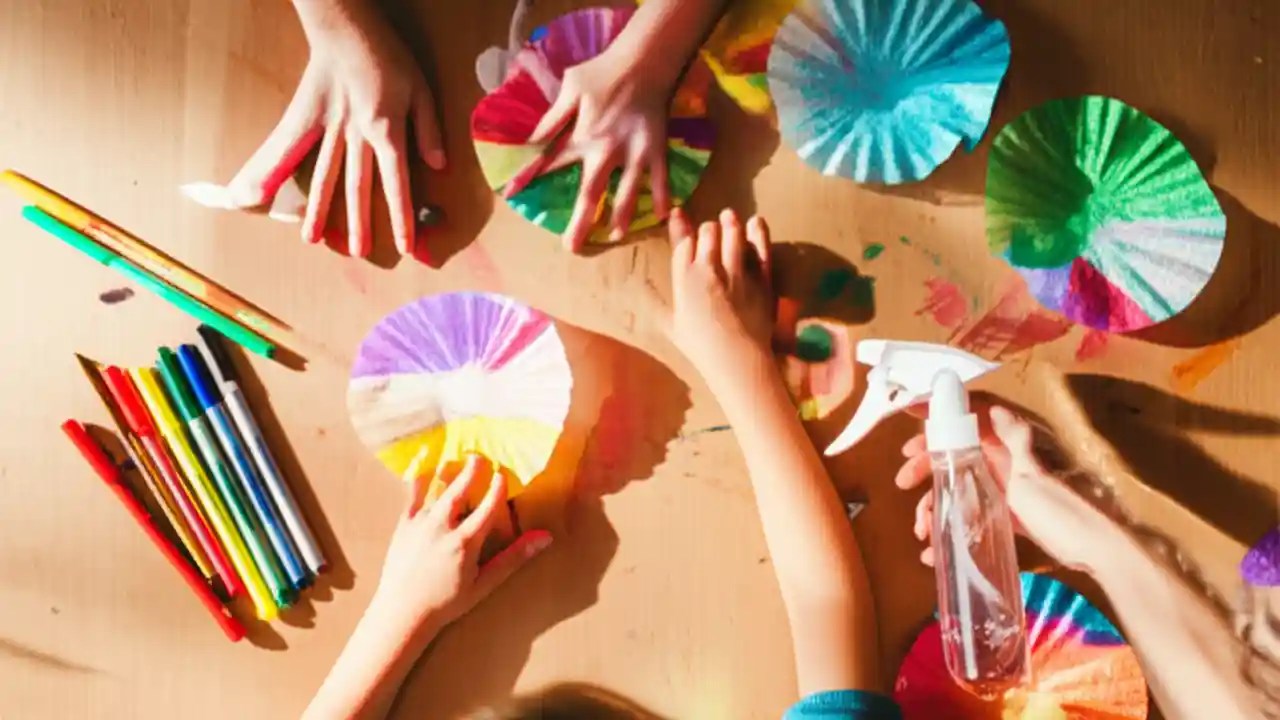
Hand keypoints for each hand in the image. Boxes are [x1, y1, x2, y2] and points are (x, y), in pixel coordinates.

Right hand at [226, 0, 444, 257]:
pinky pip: (285, 149)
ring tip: (312, 240)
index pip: (396, 182)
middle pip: (357, 186)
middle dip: (359, 223)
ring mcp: (325, 127)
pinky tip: (254, 196)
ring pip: (321, 174)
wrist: (345, 25)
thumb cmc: (387, 55)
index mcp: (385, 128)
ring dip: (318, 209)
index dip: (402, 216)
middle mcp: (353, 134)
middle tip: (357, 253)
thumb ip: (429, 129)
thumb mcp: (421, 89)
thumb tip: (439, 166)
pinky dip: (269, 173)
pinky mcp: (303, 118)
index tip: (406, 246)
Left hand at [372, 455, 551, 632]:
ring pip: (438, 488)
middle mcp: (443, 526)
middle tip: (481, 455)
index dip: (498, 487)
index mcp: (466, 541)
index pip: (488, 506)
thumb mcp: (485, 583)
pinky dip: (419, 476)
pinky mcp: (403, 524)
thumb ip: (514, 558)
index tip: (503, 474)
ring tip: (458, 457)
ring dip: (450, 471)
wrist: (402, 613)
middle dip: (473, 470)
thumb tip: (545, 538)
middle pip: (461, 489)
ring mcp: (420, 523)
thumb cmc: (447, 602)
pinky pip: (412, 493)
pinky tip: (423, 462)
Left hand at [526, 50, 672, 250]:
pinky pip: (661, 178)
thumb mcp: (569, 89)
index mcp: (580, 137)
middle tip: (571, 247)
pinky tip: (663, 216)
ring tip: (614, 236)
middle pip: (590, 194)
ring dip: (620, 217)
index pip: (549, 162)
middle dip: (580, 223)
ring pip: (626, 193)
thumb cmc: (602, 72)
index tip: (512, 194)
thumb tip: (531, 140)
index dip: (529, 176)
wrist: (644, 60)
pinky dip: (663, 196)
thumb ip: (552, 119)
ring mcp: (634, 153)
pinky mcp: (656, 149)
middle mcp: (605, 151)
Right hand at [668, 207, 774, 379]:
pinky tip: (756, 222)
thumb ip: (659, 305)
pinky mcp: (762, 277)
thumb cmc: (701, 348)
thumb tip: (644, 291)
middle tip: (711, 229)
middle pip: (708, 233)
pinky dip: (758, 232)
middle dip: (708, 228)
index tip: (679, 213)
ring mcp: (737, 271)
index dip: (680, 225)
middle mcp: (709, 269)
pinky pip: (760, 247)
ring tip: (730, 216)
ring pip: (733, 233)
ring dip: (730, 222)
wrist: (737, 360)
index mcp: (685, 279)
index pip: (682, 242)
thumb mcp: (672, 326)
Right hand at [895, 405, 1108, 570]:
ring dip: (934, 509)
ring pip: (956, 493)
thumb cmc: (1061, 514)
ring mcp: (999, 495)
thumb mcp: (1032, 476)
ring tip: (922, 531)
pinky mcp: (1001, 520)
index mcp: (1005, 453)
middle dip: (925, 469)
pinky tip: (933, 551)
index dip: (937, 423)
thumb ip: (1015, 442)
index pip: (965, 427)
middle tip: (903, 481)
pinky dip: (949, 533)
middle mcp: (999, 469)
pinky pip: (967, 520)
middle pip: (953, 460)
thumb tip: (995, 408)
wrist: (1091, 552)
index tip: (910, 423)